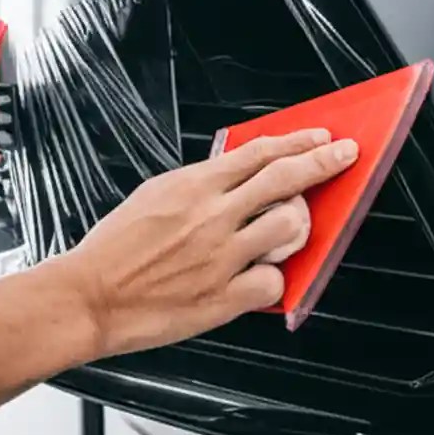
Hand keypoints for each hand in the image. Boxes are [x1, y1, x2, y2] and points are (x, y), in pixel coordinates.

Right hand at [50, 129, 359, 359]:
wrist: (89, 297)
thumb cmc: (113, 250)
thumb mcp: (153, 195)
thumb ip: (199, 185)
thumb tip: (234, 175)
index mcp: (193, 186)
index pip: (260, 152)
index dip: (298, 142)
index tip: (321, 137)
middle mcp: (212, 217)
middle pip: (285, 180)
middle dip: (324, 162)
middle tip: (344, 155)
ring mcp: (221, 257)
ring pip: (289, 227)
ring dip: (299, 224)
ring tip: (290, 228)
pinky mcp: (222, 297)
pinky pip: (272, 281)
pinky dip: (272, 278)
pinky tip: (258, 276)